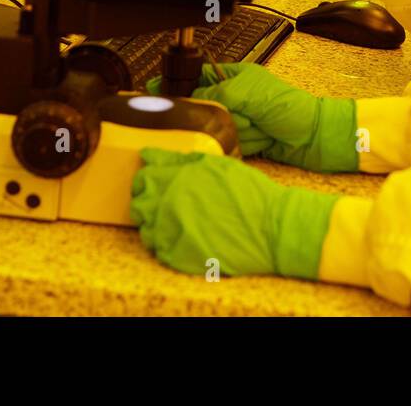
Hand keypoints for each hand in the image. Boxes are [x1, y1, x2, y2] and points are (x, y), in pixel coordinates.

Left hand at [131, 149, 336, 279]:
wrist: (272, 229)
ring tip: (176, 222)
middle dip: (146, 200)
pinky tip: (184, 237)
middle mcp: (168, 202)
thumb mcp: (218, 165)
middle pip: (138, 202)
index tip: (153, 180)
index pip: (144, 175)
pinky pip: (157, 249)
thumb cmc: (249, 193)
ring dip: (154, 224)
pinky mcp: (177, 255)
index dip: (146, 177)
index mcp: (178, 177)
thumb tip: (149, 154)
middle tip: (164, 202)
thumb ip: (180, 159)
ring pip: (144, 228)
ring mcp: (171, 231)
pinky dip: (165, 244)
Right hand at [191, 63, 358, 172]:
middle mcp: (233, 96)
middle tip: (248, 116)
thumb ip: (218, 93)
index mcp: (234, 75)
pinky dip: (245, 143)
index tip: (183, 98)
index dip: (190, 88)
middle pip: (206, 108)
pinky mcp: (242, 138)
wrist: (311, 136)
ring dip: (240, 131)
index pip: (200, 77)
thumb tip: (192, 100)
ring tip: (260, 128)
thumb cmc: (288, 106)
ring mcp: (237, 118)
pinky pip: (228, 143)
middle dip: (228, 116)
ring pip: (216, 128)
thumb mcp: (251, 92)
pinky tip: (261, 139)